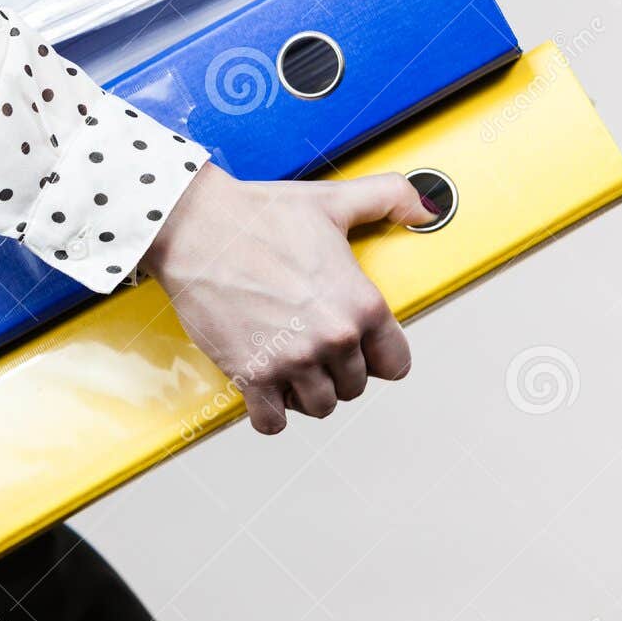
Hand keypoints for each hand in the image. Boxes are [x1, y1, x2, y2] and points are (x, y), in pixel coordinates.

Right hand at [139, 164, 438, 433]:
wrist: (197, 227)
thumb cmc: (258, 216)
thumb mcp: (334, 201)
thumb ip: (388, 199)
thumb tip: (424, 209)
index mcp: (361, 303)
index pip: (395, 364)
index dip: (376, 356)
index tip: (358, 349)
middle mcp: (334, 337)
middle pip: (353, 387)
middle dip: (335, 372)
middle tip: (312, 347)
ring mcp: (293, 360)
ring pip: (318, 407)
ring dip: (304, 393)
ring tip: (289, 367)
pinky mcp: (253, 374)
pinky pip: (271, 421)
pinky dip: (268, 412)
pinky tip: (263, 388)